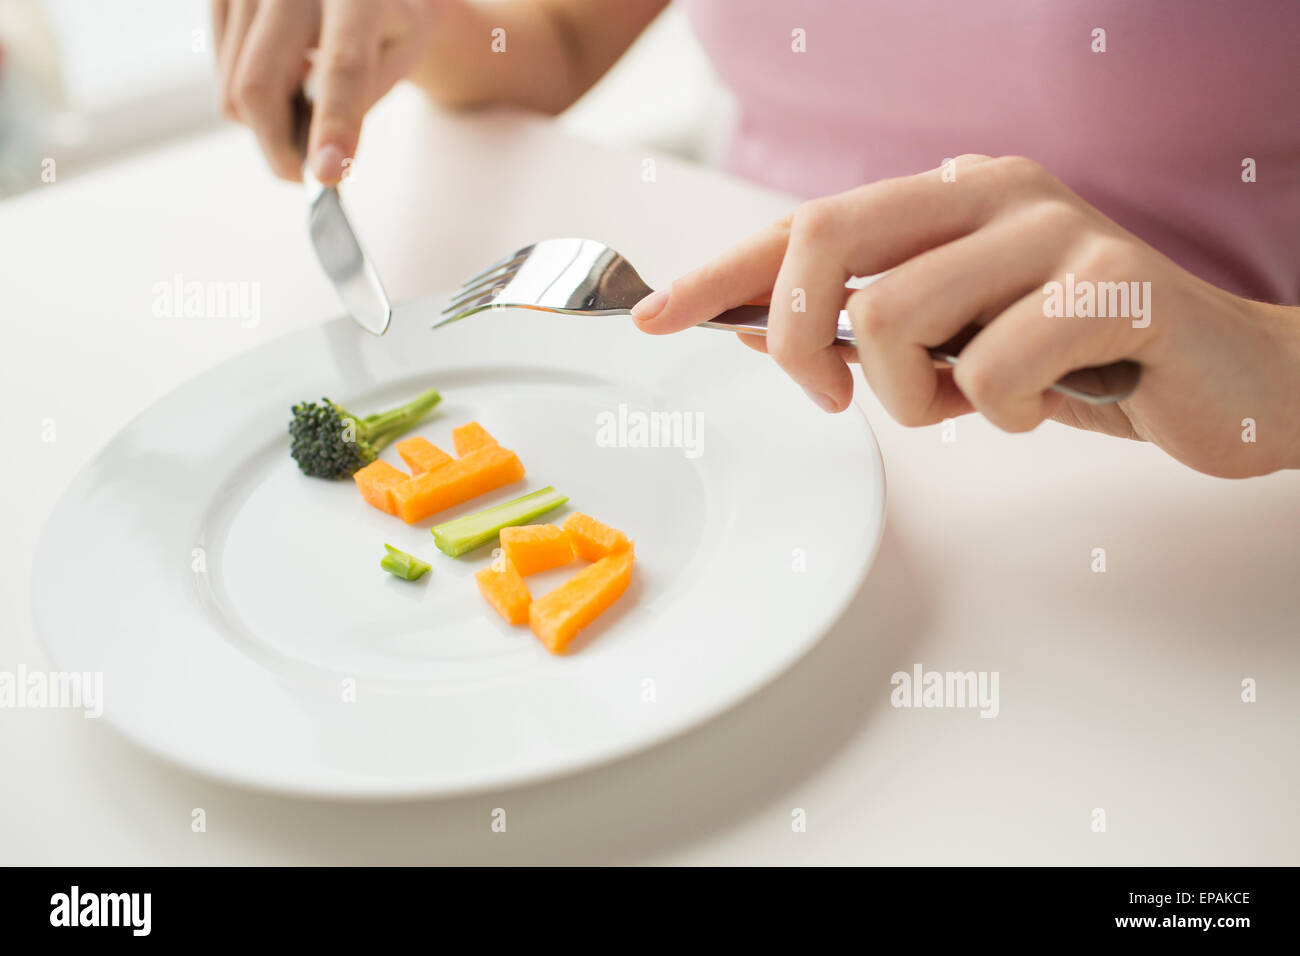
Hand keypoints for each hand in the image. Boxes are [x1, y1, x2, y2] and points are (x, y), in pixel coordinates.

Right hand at [213, 0, 435, 182]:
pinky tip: (284, 78)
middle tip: (304, 174)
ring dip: (268, 123)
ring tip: (306, 107)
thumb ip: (363, 99)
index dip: (334, 123)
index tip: (327, 174)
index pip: (343, 64)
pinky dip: (251, 97)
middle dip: (279, 148)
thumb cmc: (387, 21)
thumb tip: (320, 158)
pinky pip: (222, 75)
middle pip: (260, 86)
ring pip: (234, 89)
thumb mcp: (399, 55)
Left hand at [631, 155, 1299, 477]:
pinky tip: (1046, 406)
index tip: (652, 318)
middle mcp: (994, 192)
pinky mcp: (1112, 283)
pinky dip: (1002, 414)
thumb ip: (868, 324)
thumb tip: (752, 326)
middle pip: (826, 244)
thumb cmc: (1080, 358)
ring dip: (917, 399)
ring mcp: (1055, 229)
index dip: (719, 274)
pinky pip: (992, 370)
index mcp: (951, 196)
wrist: (1232, 380)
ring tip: (977, 405)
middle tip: (835, 398)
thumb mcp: (958, 341)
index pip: (805, 225)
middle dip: (800, 340)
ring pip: (896, 319)